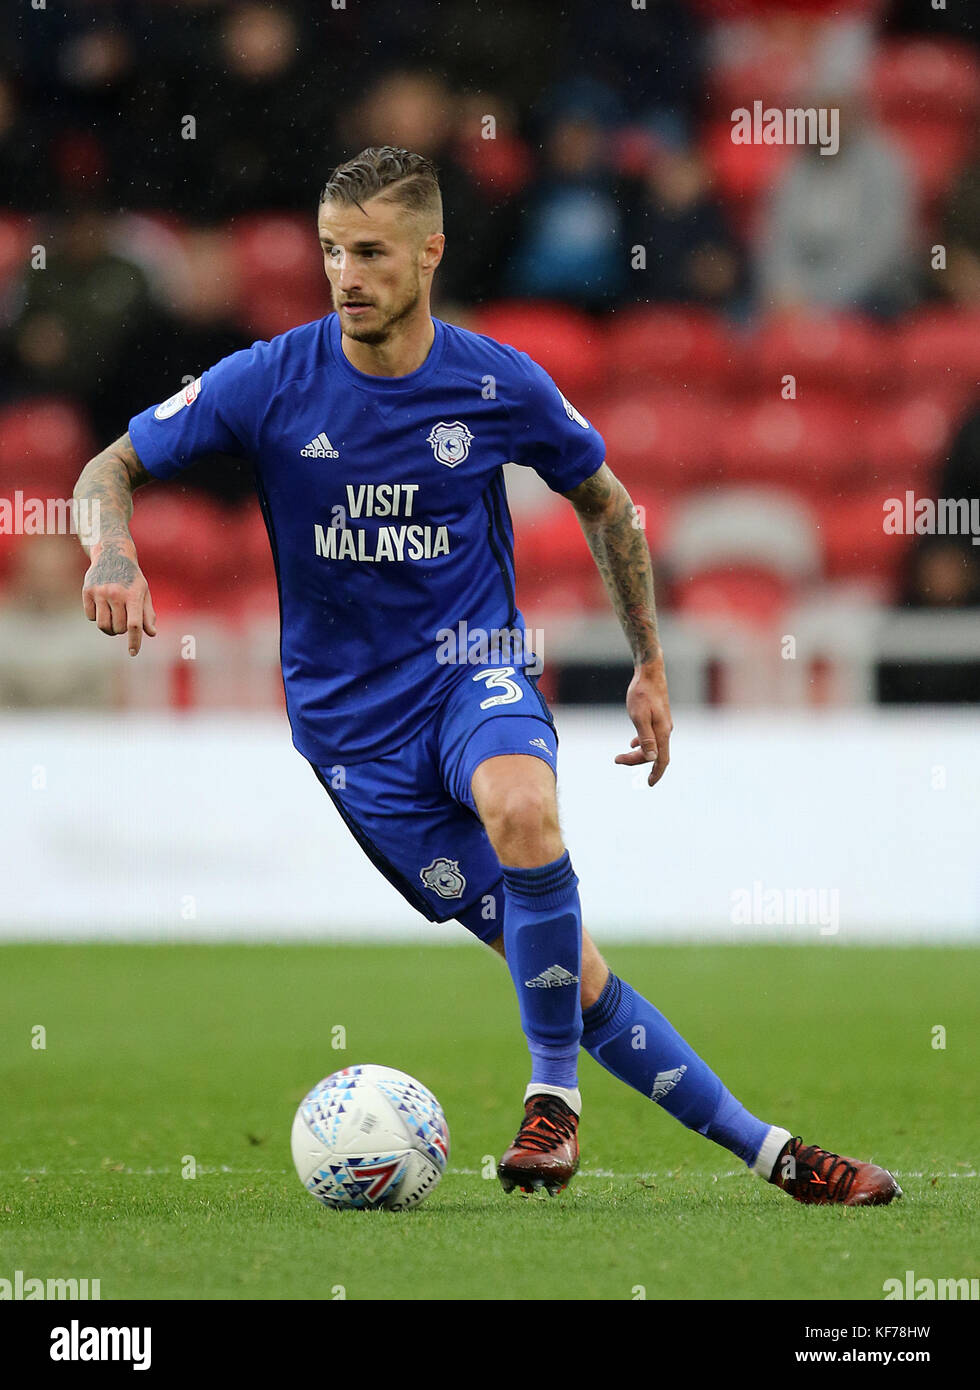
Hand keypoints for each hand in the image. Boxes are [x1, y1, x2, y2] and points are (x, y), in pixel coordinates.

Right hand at [82, 541, 156, 655]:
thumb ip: (147, 614)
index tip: (133, 653)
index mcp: (133, 595)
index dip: (135, 641)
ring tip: (114, 620)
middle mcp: (116, 594)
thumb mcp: (144, 592)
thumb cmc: (132, 578)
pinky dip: (97, 617)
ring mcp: (100, 592)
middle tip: (123, 622)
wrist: (112, 554)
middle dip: (122, 630)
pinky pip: (91, 617)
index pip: (134, 625)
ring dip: (109, 628)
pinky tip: (102, 607)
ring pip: (103, 625)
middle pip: (118, 628)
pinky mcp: (87, 591)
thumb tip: (151, 633)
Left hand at [615, 656, 671, 786]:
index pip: (662, 760)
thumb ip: (645, 738)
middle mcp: (665, 730)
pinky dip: (642, 743)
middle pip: (655, 754)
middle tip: (617, 759)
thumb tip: (651, 759)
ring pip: (653, 745)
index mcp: (662, 732)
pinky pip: (652, 736)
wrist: (650, 673)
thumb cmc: (642, 693)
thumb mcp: (639, 717)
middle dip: (637, 761)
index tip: (648, 784)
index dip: (656, 774)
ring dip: (639, 753)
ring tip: (622, 756)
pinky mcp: (658, 717)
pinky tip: (632, 742)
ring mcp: (663, 724)